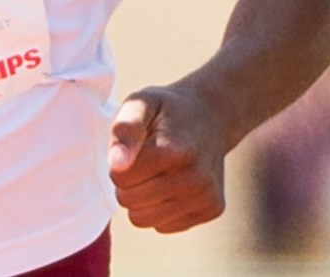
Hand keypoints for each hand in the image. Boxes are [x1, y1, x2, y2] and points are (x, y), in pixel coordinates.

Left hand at [107, 84, 228, 233]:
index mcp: (176, 151)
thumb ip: (125, 129)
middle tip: (145, 159)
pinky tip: (173, 183)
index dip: (120, 162)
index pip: (120, 178)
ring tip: (157, 172)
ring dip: (142, 199)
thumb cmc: (167, 110)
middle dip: (128, 182)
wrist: (212, 115)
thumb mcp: (142, 103)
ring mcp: (206, 197)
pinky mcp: (211, 210)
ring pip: (143, 219)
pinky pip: (163, 226)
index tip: (136, 146)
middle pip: (129, 201)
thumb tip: (117, 165)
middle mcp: (195, 178)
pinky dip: (161, 208)